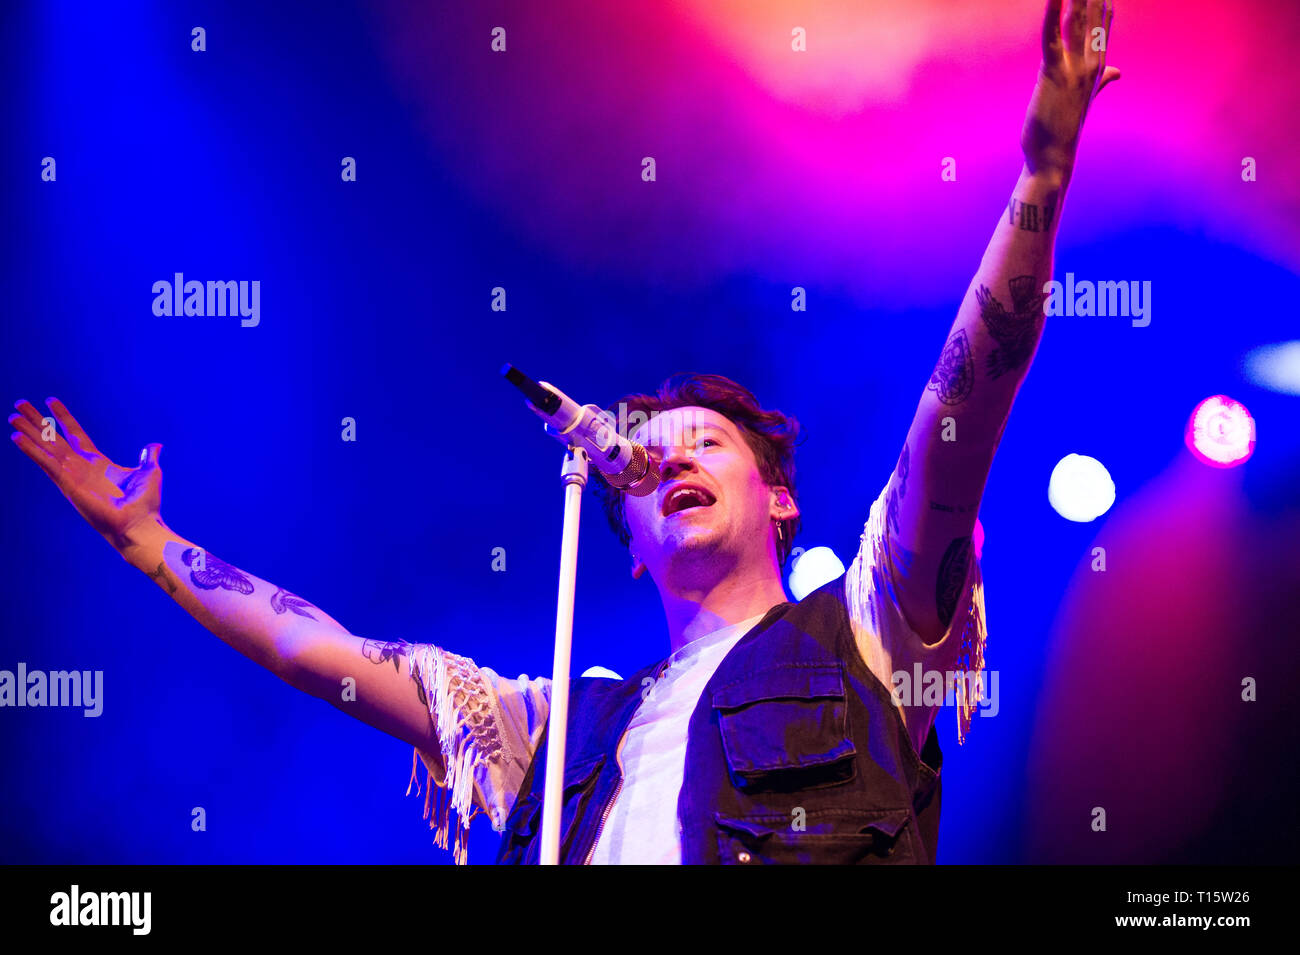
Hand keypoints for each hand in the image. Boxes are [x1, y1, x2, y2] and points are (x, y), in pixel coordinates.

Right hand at [9, 397, 165, 552]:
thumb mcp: (149, 472)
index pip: (76, 434)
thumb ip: (148, 456)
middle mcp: (81, 468)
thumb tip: (154, 446)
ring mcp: (72, 476)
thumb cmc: (145, 504)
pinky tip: (17, 437)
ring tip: (11, 417)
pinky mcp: (67, 485)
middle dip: (36, 422)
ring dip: (28, 433)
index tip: (50, 400)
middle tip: (19, 405)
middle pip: (54, 439)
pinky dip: (31, 450)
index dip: (63, 418)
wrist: (140, 524)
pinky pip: (46, 463)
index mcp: (98, 463)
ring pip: (45, 448)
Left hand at [1021, 0, 1119, 180]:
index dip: (1103, 4)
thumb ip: (1102, 80)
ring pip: (1076, 20)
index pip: (1102, 25)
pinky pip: (1052, 35)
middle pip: (1092, 17)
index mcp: (1097, 67)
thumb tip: (1116, 71)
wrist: (1054, 158)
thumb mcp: (1085, 98)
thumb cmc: (1063, 129)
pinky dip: (1052, 13)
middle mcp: (1090, 64)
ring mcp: (1074, 69)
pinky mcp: (1054, 74)